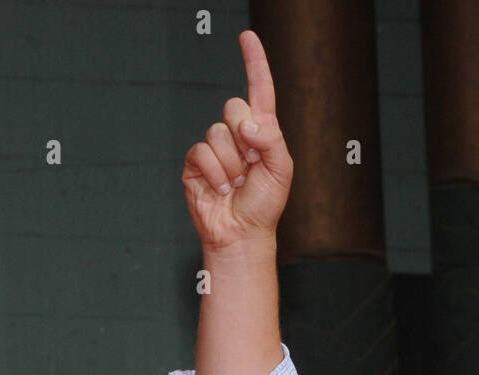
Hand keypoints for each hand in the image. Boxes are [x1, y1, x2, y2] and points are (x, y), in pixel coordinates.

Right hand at [182, 30, 292, 251]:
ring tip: (237, 184)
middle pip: (233, 106)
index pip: (259, 90)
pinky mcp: (196, 162)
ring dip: (232, 163)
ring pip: (217, 133)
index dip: (254, 63)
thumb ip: (271, 139)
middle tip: (251, 164)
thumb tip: (246, 123)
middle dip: (244, 135)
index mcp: (262, 132)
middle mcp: (237, 134)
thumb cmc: (265, 204)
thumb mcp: (282, 170)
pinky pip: (202, 152)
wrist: (242, 233)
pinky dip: (215, 173)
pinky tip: (222, 189)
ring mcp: (214, 147)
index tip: (247, 36)